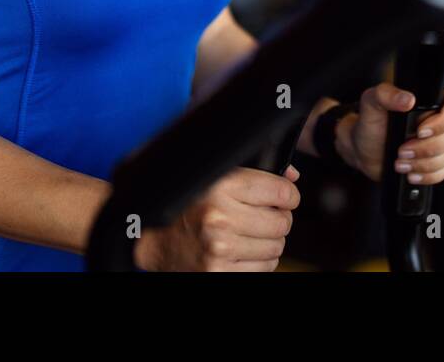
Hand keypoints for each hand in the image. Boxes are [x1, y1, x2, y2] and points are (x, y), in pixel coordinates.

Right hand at [134, 165, 300, 270]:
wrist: (150, 238)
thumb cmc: (184, 204)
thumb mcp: (215, 177)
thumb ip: (254, 171)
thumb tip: (292, 175)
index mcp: (220, 186)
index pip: (282, 191)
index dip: (288, 194)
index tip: (283, 197)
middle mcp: (219, 217)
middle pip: (282, 222)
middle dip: (278, 219)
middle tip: (264, 217)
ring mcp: (219, 248)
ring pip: (276, 247)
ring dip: (269, 242)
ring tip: (249, 235)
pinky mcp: (219, 272)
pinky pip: (264, 269)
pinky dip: (259, 261)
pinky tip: (242, 251)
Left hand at [340, 83, 443, 183]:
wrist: (365, 150)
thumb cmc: (371, 123)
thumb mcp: (372, 103)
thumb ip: (386, 94)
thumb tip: (408, 99)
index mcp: (434, 100)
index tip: (420, 130)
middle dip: (425, 148)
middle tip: (401, 150)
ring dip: (423, 164)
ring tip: (400, 163)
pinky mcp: (441, 163)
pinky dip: (427, 176)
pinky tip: (410, 174)